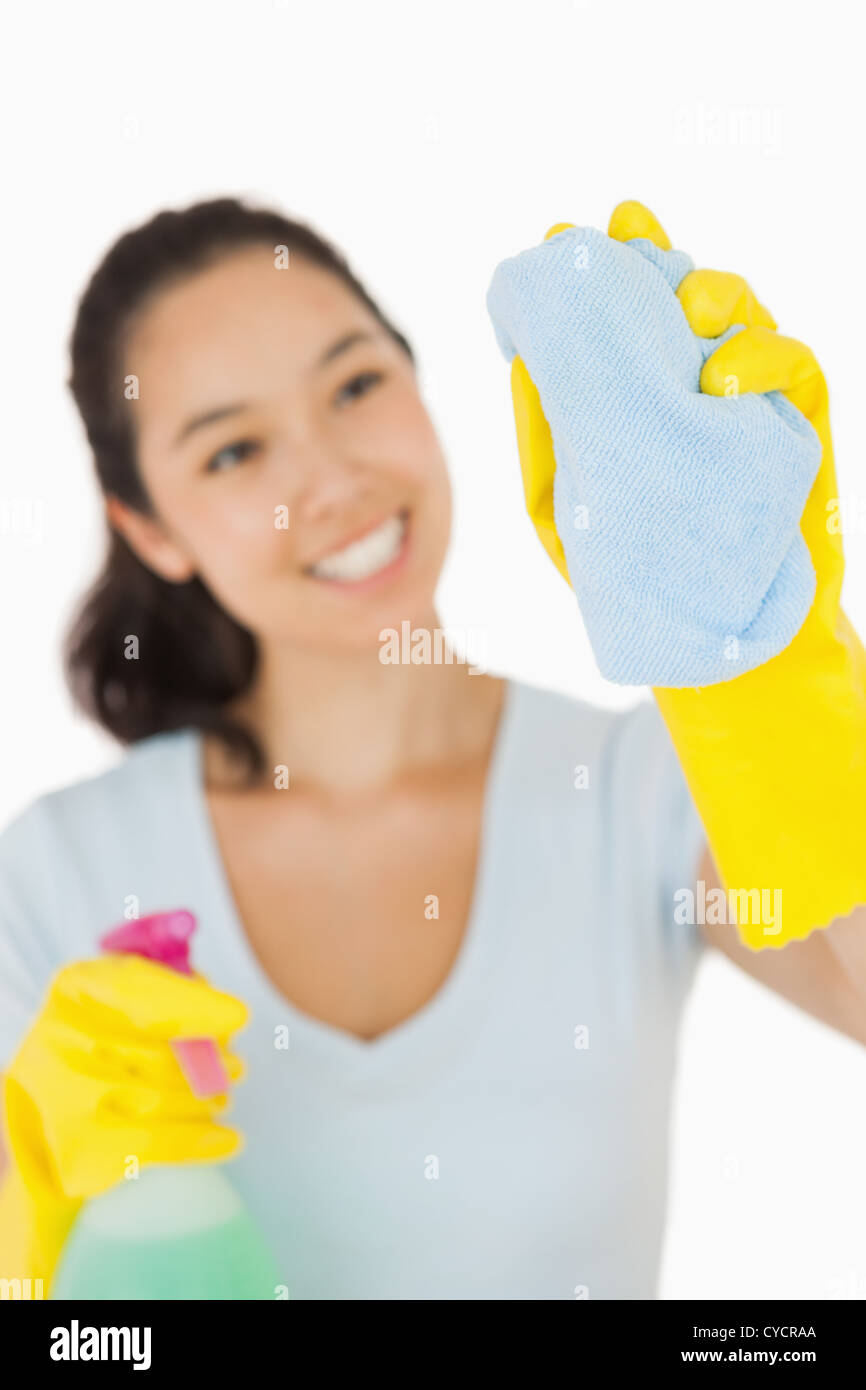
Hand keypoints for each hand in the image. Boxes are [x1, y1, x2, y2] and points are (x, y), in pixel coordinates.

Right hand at [0, 953, 247, 1288]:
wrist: (42, 1115)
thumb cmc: (101, 1042)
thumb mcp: (123, 1000)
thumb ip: (168, 990)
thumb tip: (220, 1006)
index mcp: (76, 987)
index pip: (137, 992)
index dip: (192, 1005)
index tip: (238, 1017)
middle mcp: (61, 1038)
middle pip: (154, 1052)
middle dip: (206, 1062)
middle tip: (235, 1068)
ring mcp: (65, 1096)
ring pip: (158, 1098)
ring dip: (204, 1099)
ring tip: (221, 1098)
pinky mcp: (78, 1146)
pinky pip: (152, 1143)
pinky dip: (197, 1141)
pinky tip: (227, 1139)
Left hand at [486, 202, 823, 685]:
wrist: (715, 643)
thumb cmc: (633, 574)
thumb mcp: (565, 509)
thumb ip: (547, 438)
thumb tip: (521, 362)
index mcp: (637, 396)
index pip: (622, 316)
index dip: (600, 265)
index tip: (561, 236)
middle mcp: (691, 386)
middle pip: (682, 292)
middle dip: (654, 254)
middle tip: (627, 234)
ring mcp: (747, 403)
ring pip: (742, 313)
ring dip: (713, 293)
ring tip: (684, 306)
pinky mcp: (798, 427)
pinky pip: (793, 365)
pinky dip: (760, 359)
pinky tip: (719, 379)